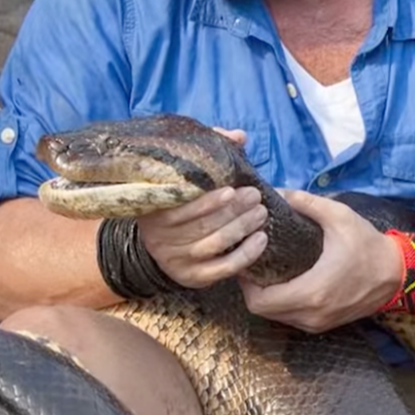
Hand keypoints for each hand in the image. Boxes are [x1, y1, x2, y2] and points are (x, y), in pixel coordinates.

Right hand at [134, 128, 269, 287]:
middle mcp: (160, 239)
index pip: (180, 208)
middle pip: (202, 226)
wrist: (162, 244)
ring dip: (242, 228)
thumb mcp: (185, 177)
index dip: (207, 201)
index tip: (231, 188)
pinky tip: (261, 239)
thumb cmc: (180, 201)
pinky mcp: (193, 278)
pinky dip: (245, 254)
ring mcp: (176, 261)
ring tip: (260, 213)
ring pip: (214, 245)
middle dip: (233, 211)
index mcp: (153, 211)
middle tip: (254, 197)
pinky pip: (223, 268)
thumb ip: (209, 153)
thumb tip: (239, 136)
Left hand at [239, 190, 402, 331]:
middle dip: (252, 289)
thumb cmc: (368, 247)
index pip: (260, 300)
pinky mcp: (323, 325)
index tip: (246, 259)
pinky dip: (282, 304)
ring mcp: (317, 324)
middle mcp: (310, 314)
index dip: (245, 283)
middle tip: (252, 263)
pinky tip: (284, 282)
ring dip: (266, 298)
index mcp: (311, 292)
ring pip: (276, 317)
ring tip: (265, 272)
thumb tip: (280, 192)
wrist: (397, 275)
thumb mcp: (340, 217)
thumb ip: (308, 203)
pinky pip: (291, 318)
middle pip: (262, 311)